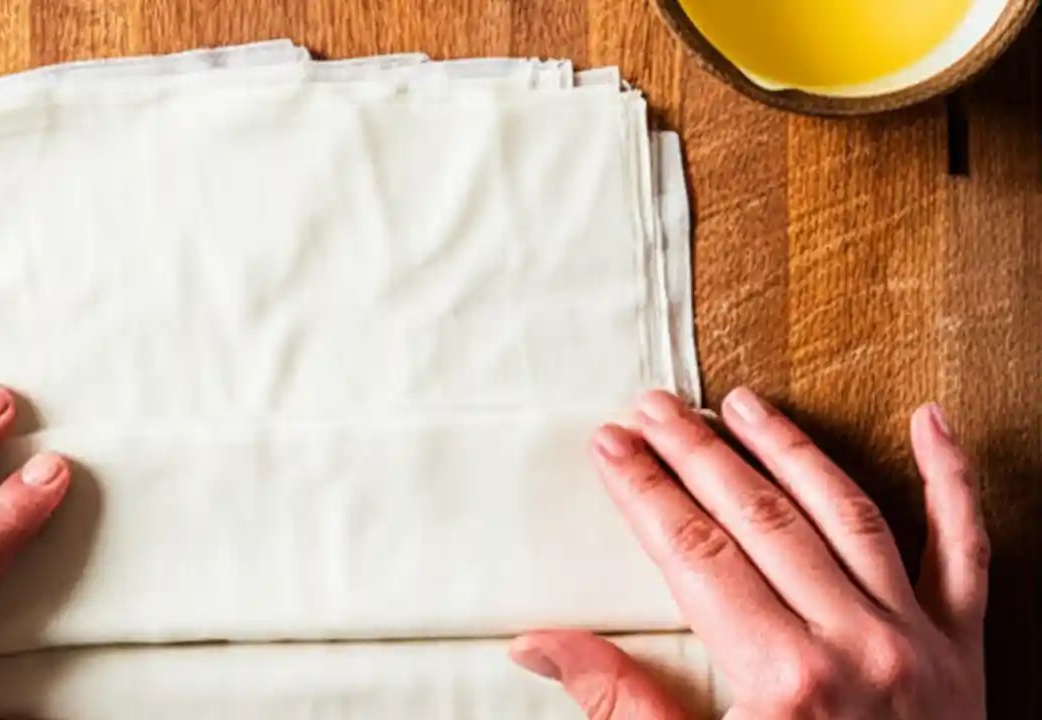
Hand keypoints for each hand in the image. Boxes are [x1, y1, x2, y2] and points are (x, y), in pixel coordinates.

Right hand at [511, 389, 987, 718]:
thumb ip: (619, 705)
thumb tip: (538, 644)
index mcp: (782, 681)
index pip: (692, 551)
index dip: (644, 490)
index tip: (612, 446)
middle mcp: (854, 644)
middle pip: (758, 517)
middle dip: (697, 453)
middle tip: (655, 406)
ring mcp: (916, 641)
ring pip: (847, 512)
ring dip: (789, 448)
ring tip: (744, 404)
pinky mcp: (964, 651)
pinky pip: (967, 552)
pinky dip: (953, 484)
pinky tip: (931, 425)